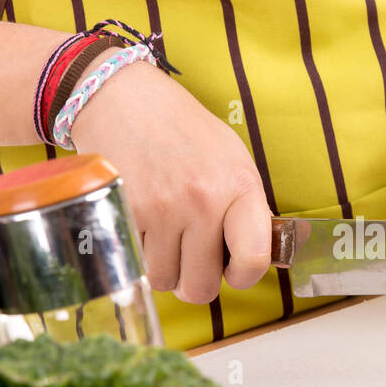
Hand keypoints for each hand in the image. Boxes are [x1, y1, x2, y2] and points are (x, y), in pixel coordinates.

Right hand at [69, 57, 272, 302]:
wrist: (125, 99)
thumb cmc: (184, 132)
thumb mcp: (232, 160)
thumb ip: (247, 210)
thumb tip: (261, 257)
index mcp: (239, 188)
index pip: (253, 260)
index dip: (244, 276)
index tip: (234, 270)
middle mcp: (202, 202)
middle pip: (201, 287)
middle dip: (196, 280)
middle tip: (191, 256)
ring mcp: (161, 210)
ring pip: (164, 281)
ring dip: (164, 268)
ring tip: (165, 237)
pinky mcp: (125, 213)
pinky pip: (135, 263)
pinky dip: (139, 254)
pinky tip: (144, 225)